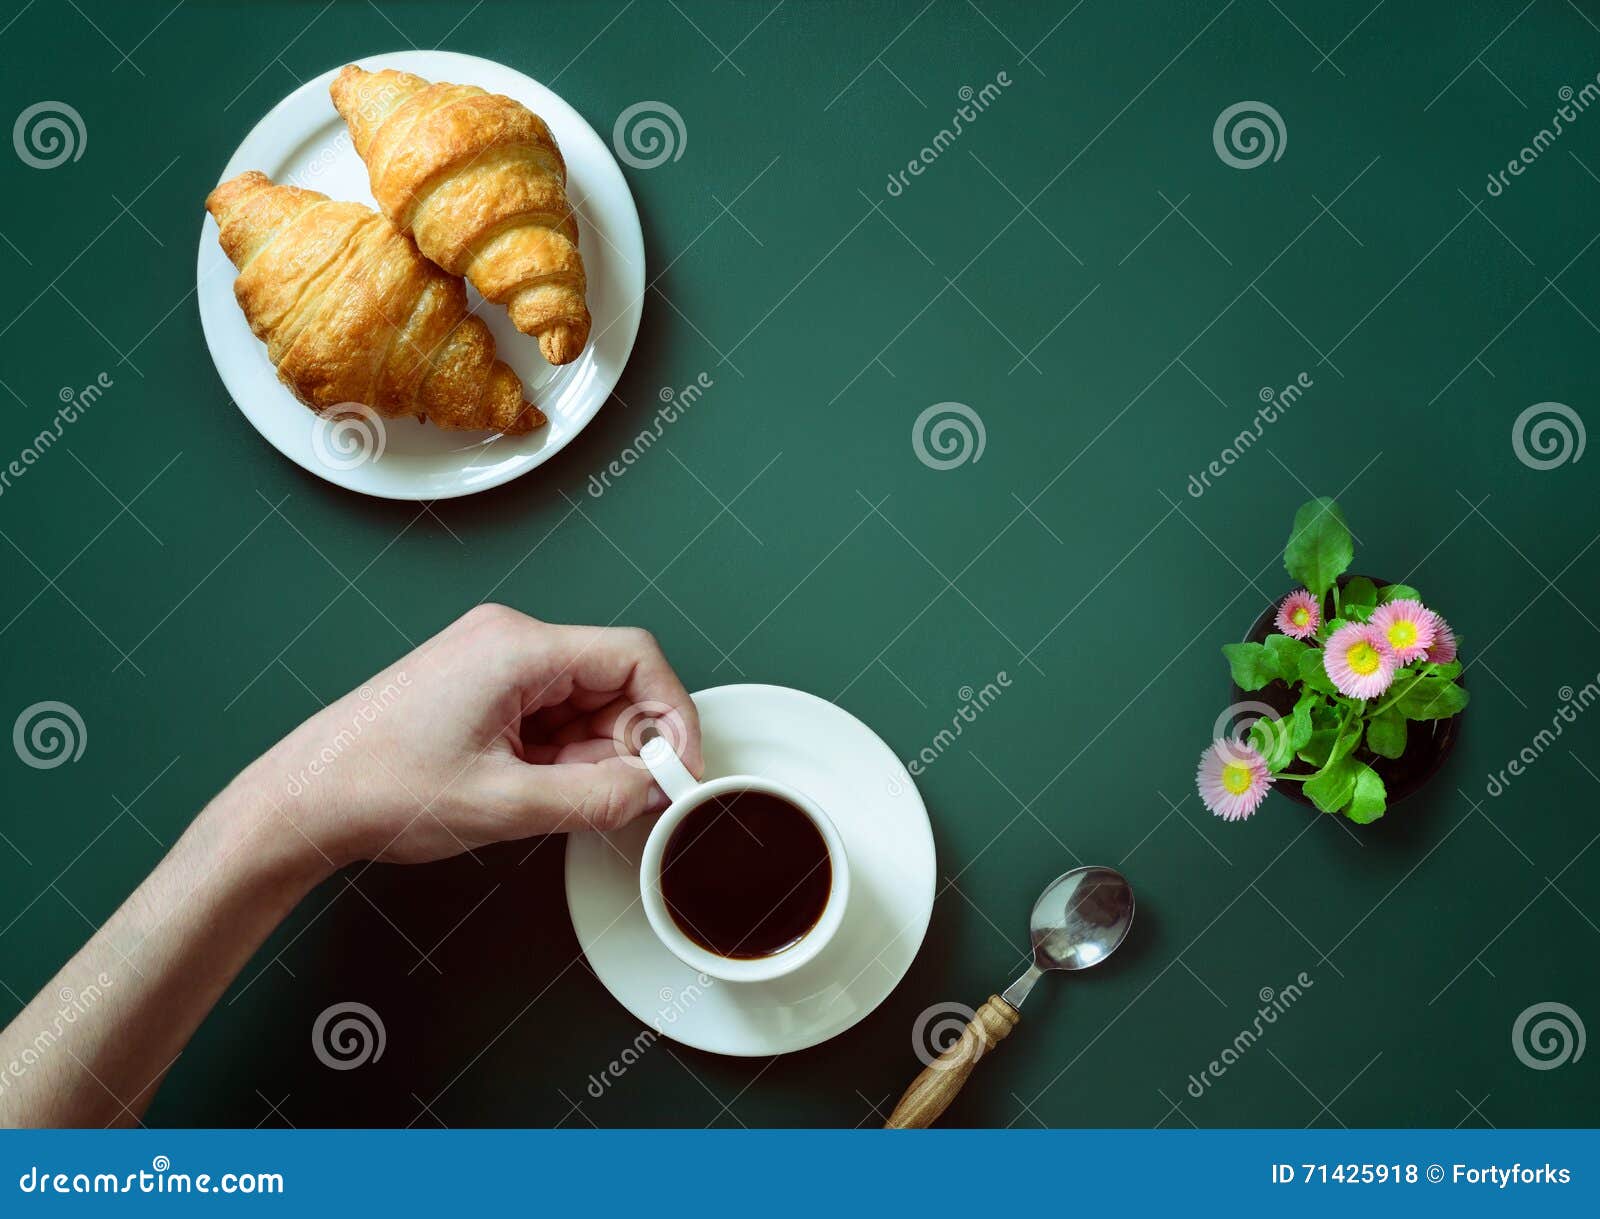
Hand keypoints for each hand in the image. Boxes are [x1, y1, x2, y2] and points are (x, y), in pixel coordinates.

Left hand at [233, 604, 701, 868]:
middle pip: (613, 680)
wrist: (301, 801)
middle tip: (624, 799)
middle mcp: (508, 641)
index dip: (671, 714)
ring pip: (584, 702)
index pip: (634, 657)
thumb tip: (653, 790)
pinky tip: (541, 791)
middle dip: (630, 742)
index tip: (678, 769)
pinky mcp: (481, 689)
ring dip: (593, 754)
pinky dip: (563, 755)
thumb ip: (595, 797)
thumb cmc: (378, 790)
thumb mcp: (504, 805)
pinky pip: (551, 715)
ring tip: (563, 802)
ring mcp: (492, 663)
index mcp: (517, 648)